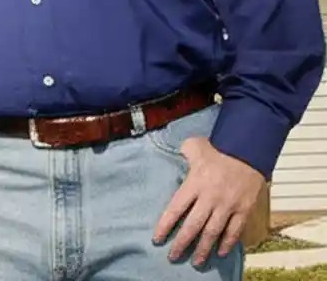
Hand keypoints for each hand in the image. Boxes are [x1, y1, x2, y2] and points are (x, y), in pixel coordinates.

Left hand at [153, 136, 264, 265]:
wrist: (249, 150)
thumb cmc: (218, 149)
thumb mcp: (195, 146)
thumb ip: (183, 152)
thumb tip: (175, 153)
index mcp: (194, 184)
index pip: (175, 209)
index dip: (165, 226)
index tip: (157, 239)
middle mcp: (209, 198)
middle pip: (193, 226)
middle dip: (182, 244)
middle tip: (173, 257)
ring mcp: (227, 205)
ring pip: (213, 232)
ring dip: (203, 249)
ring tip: (196, 261)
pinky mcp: (243, 209)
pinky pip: (234, 230)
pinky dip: (227, 243)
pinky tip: (220, 252)